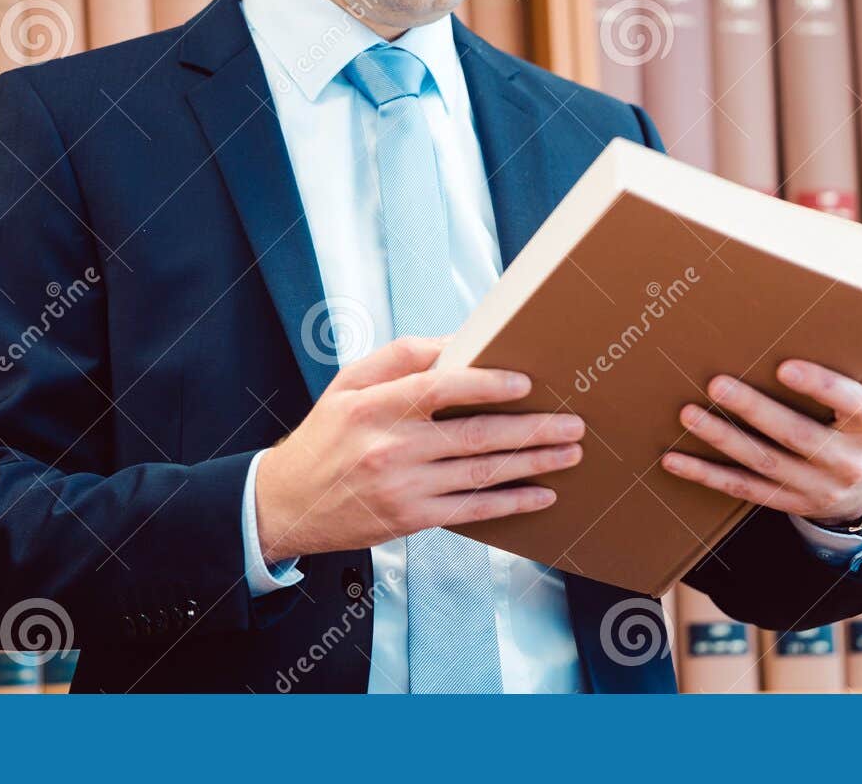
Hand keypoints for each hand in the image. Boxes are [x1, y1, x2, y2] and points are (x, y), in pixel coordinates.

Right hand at [253, 335, 585, 562]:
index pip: (438, 388)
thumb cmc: (326, 434)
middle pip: (474, 435)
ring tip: (570, 453)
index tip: (525, 383)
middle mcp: (390, 447)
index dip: (485, 384)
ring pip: (481, 474)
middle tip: (573, 423)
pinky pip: (471, 510)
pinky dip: (510, 502)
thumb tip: (458, 342)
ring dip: (533, 464)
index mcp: (374, 405)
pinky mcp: (410, 519)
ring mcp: (403, 487)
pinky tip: (540, 494)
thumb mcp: (349, 383)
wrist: (288, 501)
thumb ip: (400, 357)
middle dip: (531, 430)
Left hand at [660, 320, 861, 525]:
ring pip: (764, 464)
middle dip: (755, 411)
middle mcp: (844, 461)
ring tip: (689, 413)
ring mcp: (813, 486)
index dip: (820, 388)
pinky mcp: (785, 501)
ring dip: (722, 440)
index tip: (786, 366)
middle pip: (797, 437)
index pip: (852, 406)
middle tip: (716, 382)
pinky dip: (706, 475)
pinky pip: (742, 490)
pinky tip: (673, 458)